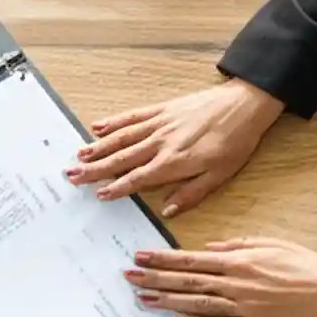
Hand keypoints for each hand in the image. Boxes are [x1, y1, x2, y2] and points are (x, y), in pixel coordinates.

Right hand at [66, 79, 284, 216]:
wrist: (244, 105)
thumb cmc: (235, 143)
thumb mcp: (219, 176)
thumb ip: (190, 194)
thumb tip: (166, 211)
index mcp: (174, 162)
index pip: (138, 178)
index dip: (117, 188)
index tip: (99, 195)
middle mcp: (161, 142)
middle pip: (122, 158)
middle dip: (96, 169)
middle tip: (73, 176)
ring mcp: (160, 123)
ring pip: (122, 137)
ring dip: (98, 147)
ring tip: (78, 155)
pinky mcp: (163, 109)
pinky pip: (134, 116)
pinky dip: (114, 122)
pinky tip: (98, 126)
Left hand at [124, 236, 316, 316]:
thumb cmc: (305, 265)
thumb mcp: (272, 243)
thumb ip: (240, 244)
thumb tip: (212, 246)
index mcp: (240, 261)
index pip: (191, 258)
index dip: (163, 258)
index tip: (140, 256)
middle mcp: (236, 284)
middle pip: (187, 281)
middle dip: (154, 278)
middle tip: (129, 277)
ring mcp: (243, 307)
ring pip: (197, 304)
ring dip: (167, 301)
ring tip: (143, 299)